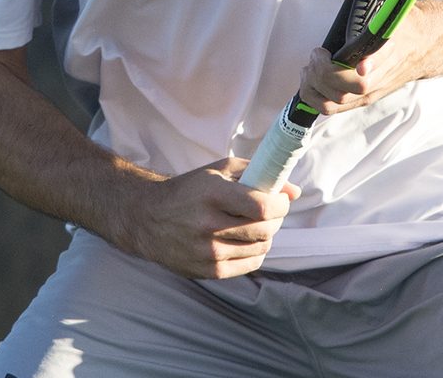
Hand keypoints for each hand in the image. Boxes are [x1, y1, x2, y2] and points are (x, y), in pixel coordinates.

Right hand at [108, 158, 300, 278]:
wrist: (148, 218)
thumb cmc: (189, 190)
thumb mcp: (218, 171)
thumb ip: (258, 175)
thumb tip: (294, 191)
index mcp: (212, 194)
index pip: (263, 207)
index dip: (280, 204)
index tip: (280, 199)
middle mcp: (208, 224)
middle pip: (265, 229)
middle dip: (275, 218)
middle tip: (269, 211)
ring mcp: (207, 251)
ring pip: (261, 248)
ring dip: (265, 235)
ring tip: (254, 225)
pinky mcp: (207, 271)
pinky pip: (249, 264)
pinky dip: (254, 252)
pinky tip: (244, 240)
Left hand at [298, 0, 427, 115]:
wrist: (425, 41)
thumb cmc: (395, 12)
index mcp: (389, 39)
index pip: (382, 56)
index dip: (371, 64)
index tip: (362, 65)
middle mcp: (383, 69)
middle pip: (353, 85)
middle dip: (324, 72)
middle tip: (317, 53)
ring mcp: (374, 86)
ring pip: (341, 100)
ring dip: (315, 86)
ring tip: (311, 66)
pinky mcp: (365, 97)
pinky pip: (336, 108)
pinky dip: (315, 97)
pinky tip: (311, 78)